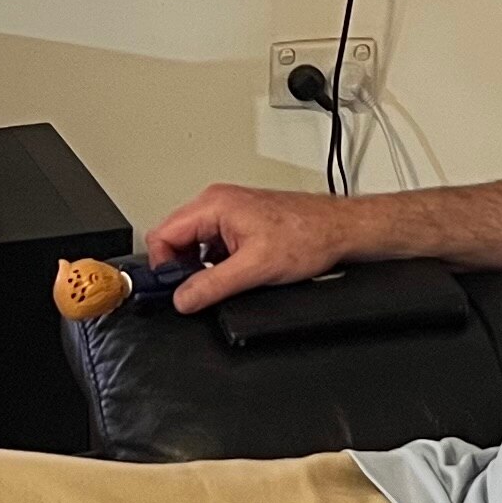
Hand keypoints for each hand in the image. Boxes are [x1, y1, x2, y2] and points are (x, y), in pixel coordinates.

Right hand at [142, 181, 366, 312]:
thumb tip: (183, 299)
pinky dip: (215, 262)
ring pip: (192, 243)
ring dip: (199, 266)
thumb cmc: (308, 235)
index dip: (163, 266)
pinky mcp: (239, 223)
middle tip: (195, 291)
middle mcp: (216, 202)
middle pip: (174, 238)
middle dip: (181, 268)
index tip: (174, 290)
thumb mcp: (255, 268)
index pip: (162, 235)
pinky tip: (233, 273)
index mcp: (213, 205)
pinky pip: (211, 244)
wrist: (339, 230)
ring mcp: (228, 211)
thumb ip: (213, 285)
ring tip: (221, 281)